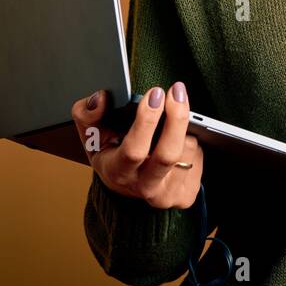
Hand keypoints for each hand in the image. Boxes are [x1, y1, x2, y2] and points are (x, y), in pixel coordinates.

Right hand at [71, 83, 203, 209]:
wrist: (127, 188)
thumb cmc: (111, 155)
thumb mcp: (91, 136)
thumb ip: (87, 113)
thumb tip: (102, 97)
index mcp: (118, 172)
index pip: (134, 150)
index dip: (146, 120)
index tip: (155, 93)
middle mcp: (144, 188)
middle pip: (168, 154)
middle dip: (176, 117)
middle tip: (177, 90)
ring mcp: (167, 194)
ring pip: (187, 149)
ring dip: (184, 129)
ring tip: (170, 124)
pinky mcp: (186, 195)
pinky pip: (198, 157)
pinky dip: (192, 142)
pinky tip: (180, 141)